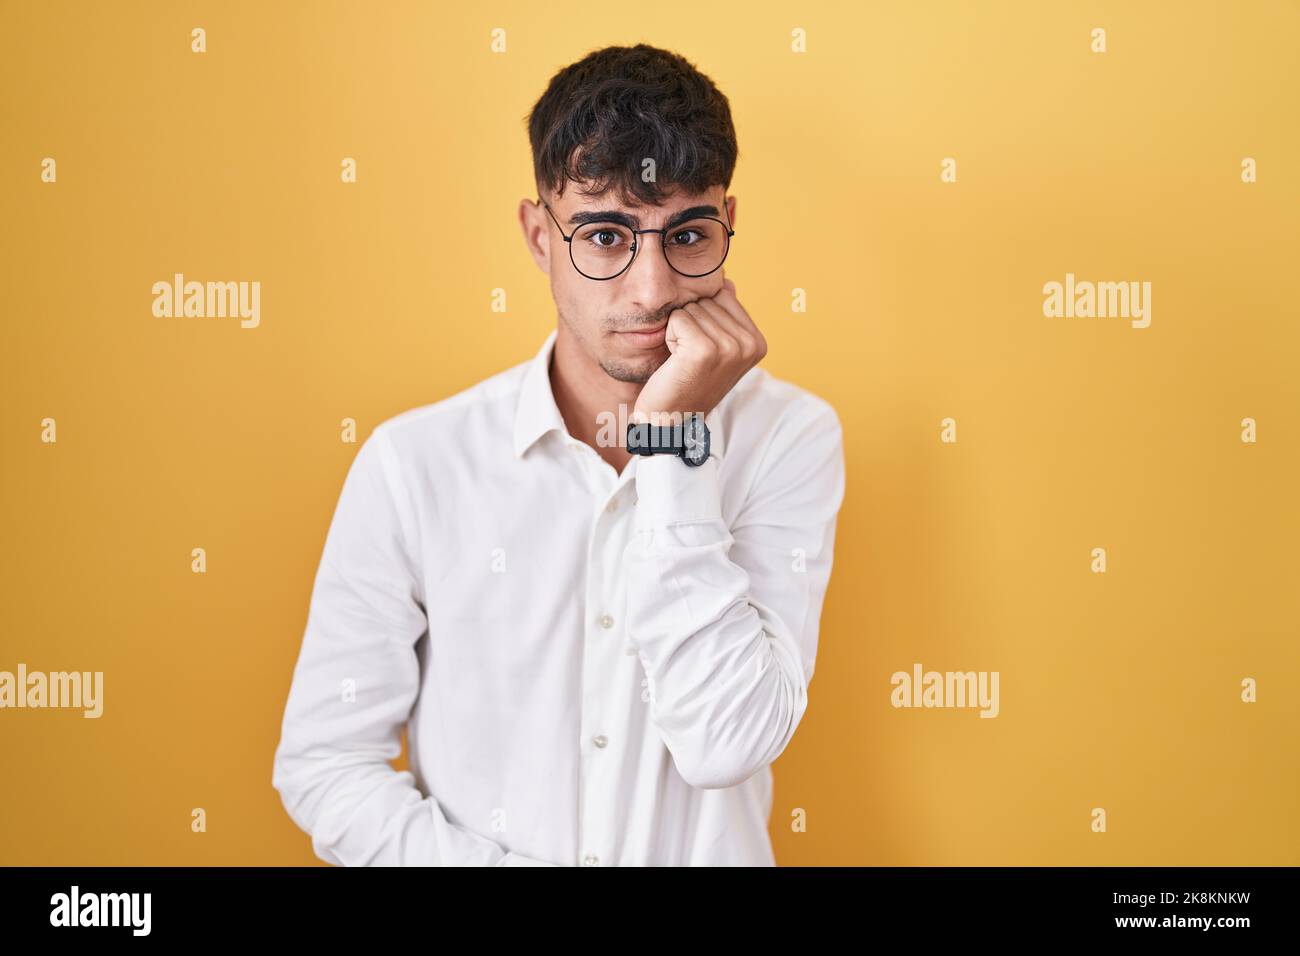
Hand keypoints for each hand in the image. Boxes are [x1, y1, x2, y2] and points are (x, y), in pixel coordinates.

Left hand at [632, 277, 766, 423]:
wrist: (670, 419)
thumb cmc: (688, 380)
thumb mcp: (716, 346)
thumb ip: (725, 314)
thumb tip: (727, 281)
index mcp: (757, 342)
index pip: (723, 294)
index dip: (704, 318)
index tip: (704, 352)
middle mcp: (749, 344)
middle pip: (706, 299)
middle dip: (691, 323)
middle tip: (691, 358)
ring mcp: (730, 348)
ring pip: (690, 308)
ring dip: (679, 332)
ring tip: (684, 361)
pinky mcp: (705, 351)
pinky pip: (677, 318)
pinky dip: (669, 337)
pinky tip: (676, 362)